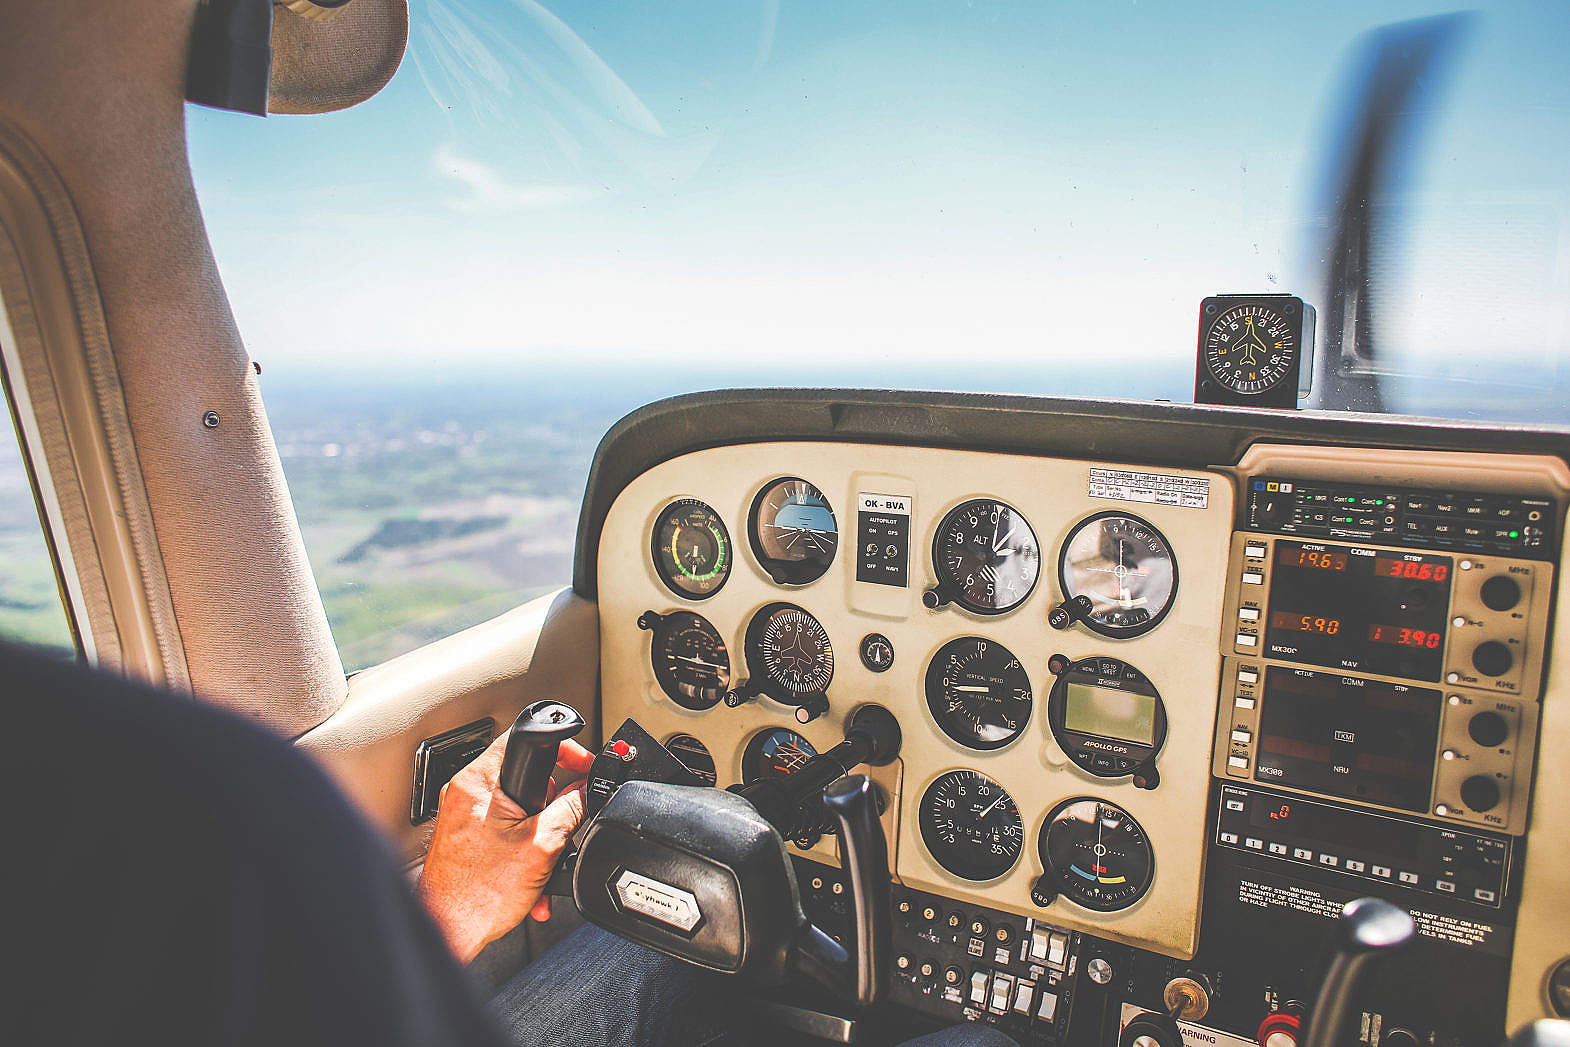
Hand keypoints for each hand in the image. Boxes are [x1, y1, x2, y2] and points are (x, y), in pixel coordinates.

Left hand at [416, 725, 595, 963]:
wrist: (449, 932)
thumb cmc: (477, 896)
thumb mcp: (543, 845)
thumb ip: (572, 809)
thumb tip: (589, 791)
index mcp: (479, 782)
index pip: (526, 738)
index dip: (563, 749)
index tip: (582, 767)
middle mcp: (466, 792)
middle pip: (527, 774)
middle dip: (552, 803)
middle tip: (560, 825)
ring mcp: (464, 815)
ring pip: (519, 805)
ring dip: (540, 831)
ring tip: (543, 858)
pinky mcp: (466, 835)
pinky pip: (506, 827)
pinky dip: (525, 846)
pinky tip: (532, 874)